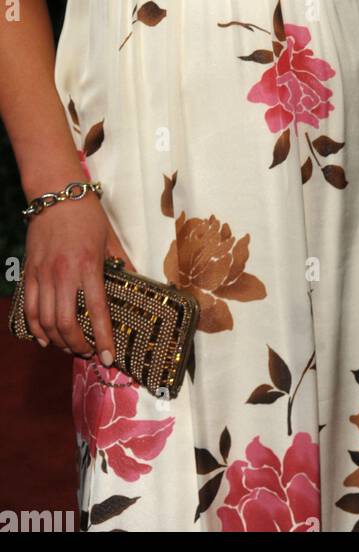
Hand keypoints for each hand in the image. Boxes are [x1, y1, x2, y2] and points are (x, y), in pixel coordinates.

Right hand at [22, 192, 135, 361]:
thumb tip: (136, 278)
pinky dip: (36, 328)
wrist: (55, 194)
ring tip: (70, 347)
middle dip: (78, 345)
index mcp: (88, 266)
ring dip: (58, 340)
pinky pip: (30, 308)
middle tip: (88, 352)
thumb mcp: (110, 236)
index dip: (103, 338)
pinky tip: (45, 338)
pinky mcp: (29, 272)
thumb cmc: (87, 214)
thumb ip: (121, 260)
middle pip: (67, 323)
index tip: (107, 357)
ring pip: (46, 320)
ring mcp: (43, 274)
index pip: (96, 311)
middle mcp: (64, 274)